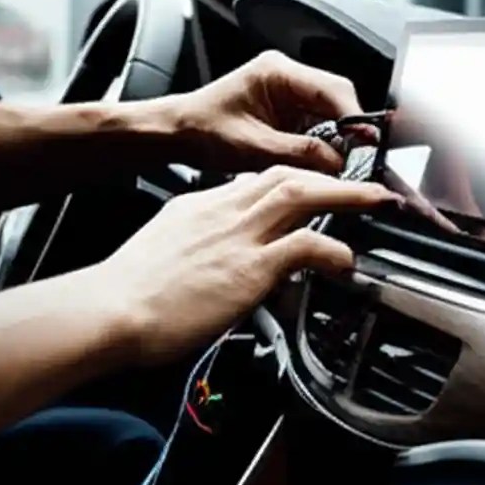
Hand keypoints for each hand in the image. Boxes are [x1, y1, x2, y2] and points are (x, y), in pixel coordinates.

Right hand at [87, 166, 402, 365]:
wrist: (112, 309)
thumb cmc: (129, 295)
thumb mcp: (164, 254)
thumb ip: (196, 249)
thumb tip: (215, 265)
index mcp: (198, 207)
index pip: (253, 182)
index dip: (289, 182)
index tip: (308, 190)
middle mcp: (221, 211)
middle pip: (284, 175)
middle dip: (325, 176)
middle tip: (355, 184)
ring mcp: (238, 236)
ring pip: (302, 195)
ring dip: (343, 195)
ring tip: (372, 200)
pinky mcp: (251, 267)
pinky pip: (306, 246)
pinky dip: (332, 249)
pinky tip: (346, 261)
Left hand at [170, 50, 376, 173]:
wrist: (178, 133)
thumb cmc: (203, 131)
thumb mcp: (253, 148)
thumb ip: (299, 153)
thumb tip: (338, 162)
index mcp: (277, 72)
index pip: (333, 89)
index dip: (355, 118)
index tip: (367, 144)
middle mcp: (286, 74)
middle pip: (337, 98)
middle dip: (349, 131)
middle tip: (353, 161)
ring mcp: (288, 90)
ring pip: (331, 112)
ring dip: (336, 139)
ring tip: (335, 164)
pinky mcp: (287, 108)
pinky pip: (317, 123)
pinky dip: (323, 142)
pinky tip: (320, 160)